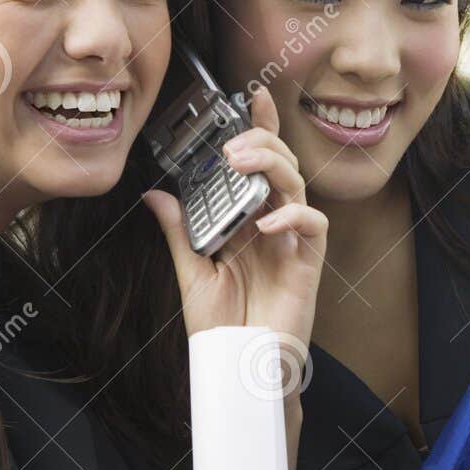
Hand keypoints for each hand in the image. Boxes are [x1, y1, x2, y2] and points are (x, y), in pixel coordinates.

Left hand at [145, 87, 327, 367]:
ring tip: (242, 161)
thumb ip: (180, 233)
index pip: (259, 167)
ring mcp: (292, 244)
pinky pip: (312, 227)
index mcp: (248, 223)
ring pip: (298, 187)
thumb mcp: (192, 275)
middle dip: (262, 143)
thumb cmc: (222, 330)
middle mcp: (273, 227)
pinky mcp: (307, 266)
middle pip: (281, 167)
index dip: (261, 129)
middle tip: (232, 143)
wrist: (239, 372)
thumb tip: (156, 195)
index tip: (253, 97)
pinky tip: (266, 221)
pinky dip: (293, 216)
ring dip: (272, 166)